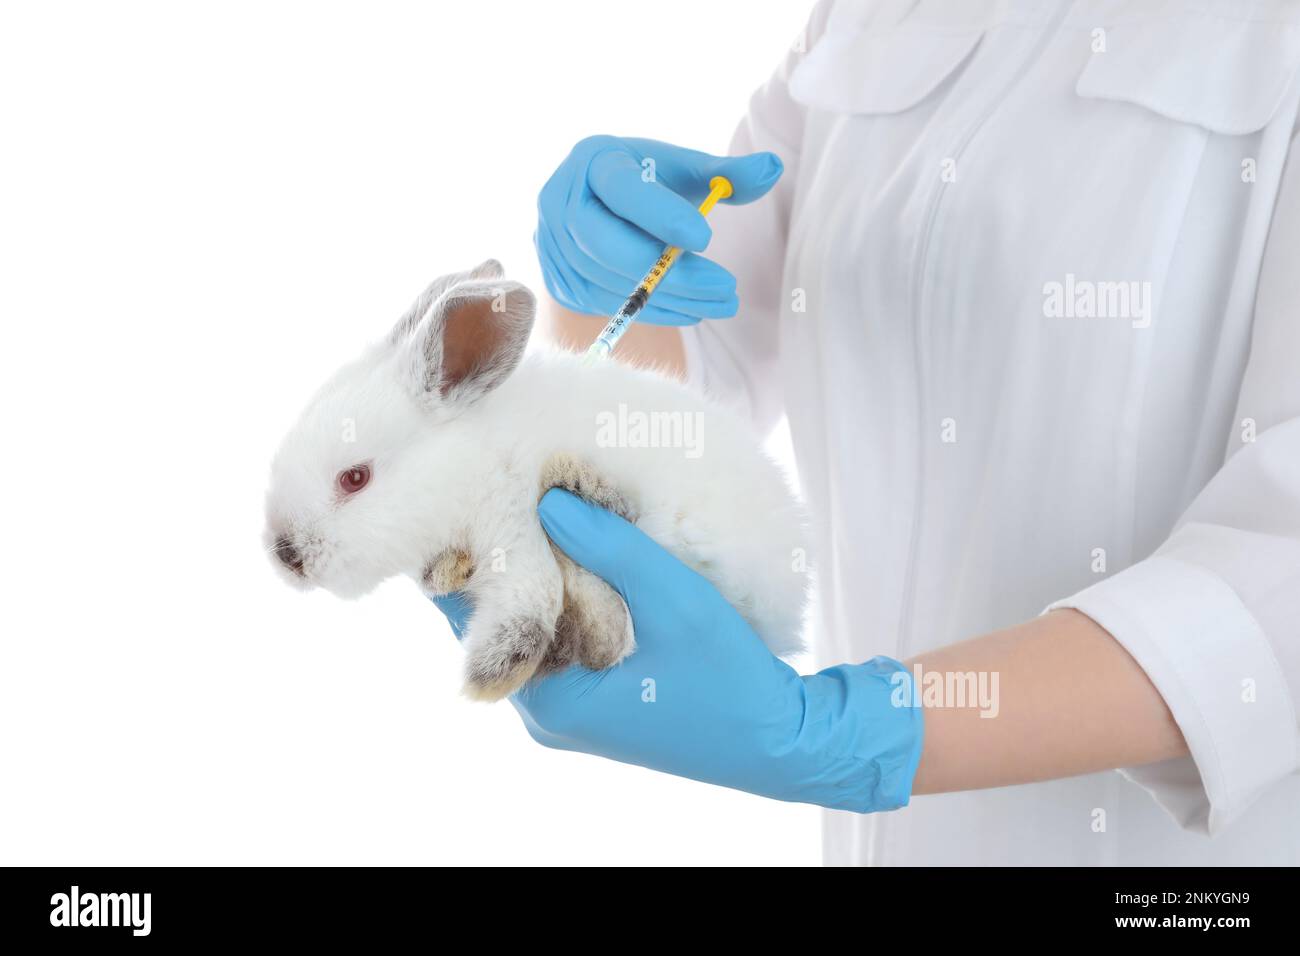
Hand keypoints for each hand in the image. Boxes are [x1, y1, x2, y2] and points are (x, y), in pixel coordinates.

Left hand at [431, 490, 923, 812]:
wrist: (780, 741)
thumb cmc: (731, 677)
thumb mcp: (674, 601)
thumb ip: (612, 548)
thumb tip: (547, 498)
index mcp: (551, 703)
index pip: (476, 620)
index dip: (473, 555)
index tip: (476, 494)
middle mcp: (545, 716)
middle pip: (494, 623)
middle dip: (503, 558)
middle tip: (506, 487)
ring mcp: (568, 713)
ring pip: (527, 628)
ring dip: (534, 575)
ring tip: (536, 507)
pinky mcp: (592, 703)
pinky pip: (555, 640)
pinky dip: (560, 597)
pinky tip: (571, 551)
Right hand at [535, 136, 783, 325]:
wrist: (599, 207)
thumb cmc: (649, 183)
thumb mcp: (684, 170)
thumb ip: (727, 174)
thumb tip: (773, 168)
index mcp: (593, 162)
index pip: (623, 191)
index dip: (661, 216)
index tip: (708, 238)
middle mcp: (560, 203)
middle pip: (604, 246)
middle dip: (668, 273)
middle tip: (727, 287)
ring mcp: (553, 248)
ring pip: (609, 282)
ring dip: (672, 298)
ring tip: (725, 301)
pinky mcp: (561, 285)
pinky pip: (608, 304)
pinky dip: (655, 310)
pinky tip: (695, 308)